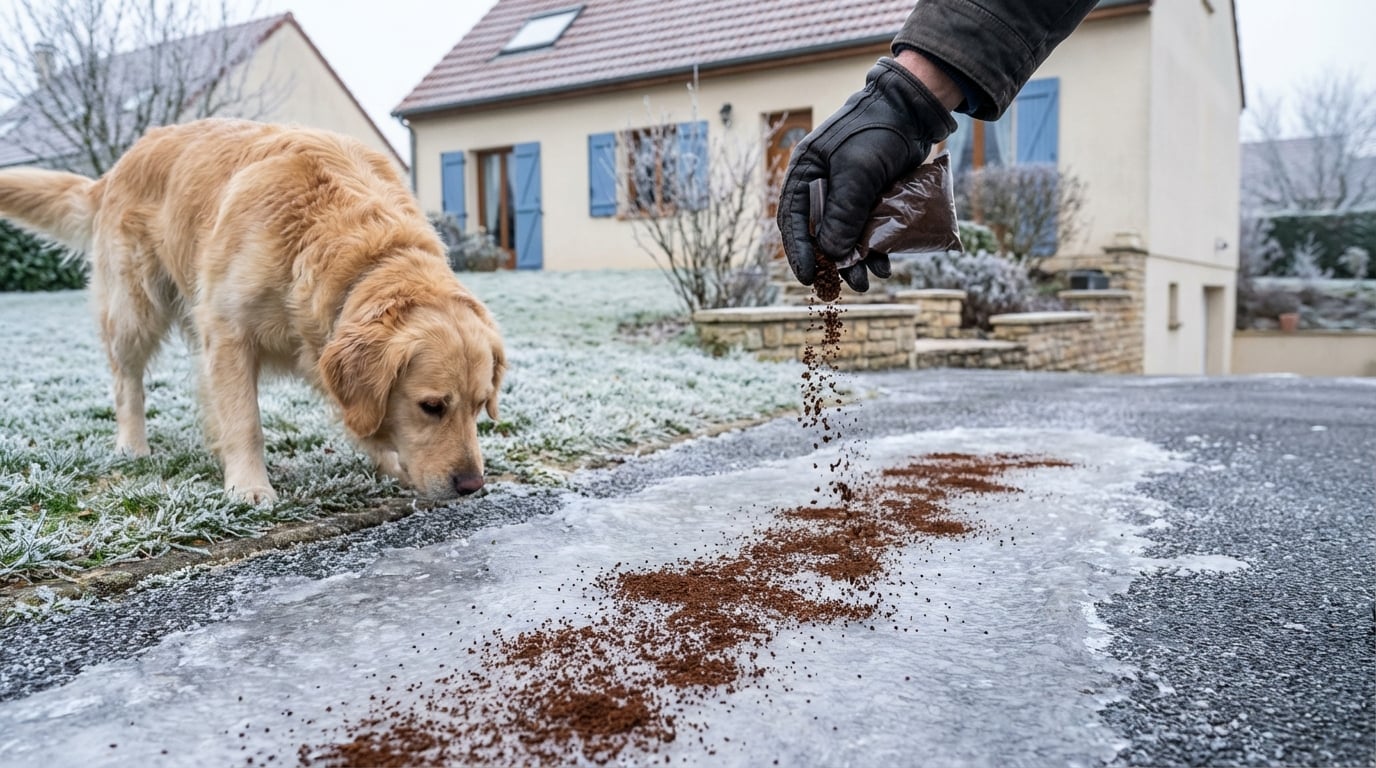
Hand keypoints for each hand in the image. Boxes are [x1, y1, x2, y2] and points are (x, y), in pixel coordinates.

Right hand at [777, 57, 955, 292]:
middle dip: (833, 261)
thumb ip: (844, 212)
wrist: (913, 110)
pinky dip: (875, 247)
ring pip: (846, 234)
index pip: (792, 219)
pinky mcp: (870, 195)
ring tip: (868, 282)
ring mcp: (847, 191)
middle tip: (844, 286)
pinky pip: (867, 228)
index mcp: (805, 173)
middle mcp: (822, 185)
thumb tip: (832, 252)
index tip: (807, 277)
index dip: (798, 251)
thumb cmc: (877, 131)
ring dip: (856, 259)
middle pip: (819, 232)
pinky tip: (886, 263)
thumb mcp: (858, 172)